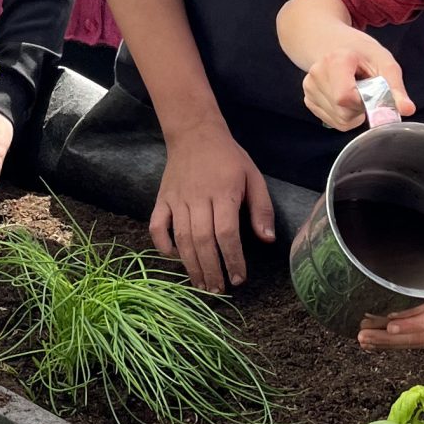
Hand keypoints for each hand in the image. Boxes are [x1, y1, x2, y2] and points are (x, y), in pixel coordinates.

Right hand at [152, 122, 275, 291]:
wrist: (194, 133)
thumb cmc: (228, 158)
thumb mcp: (254, 177)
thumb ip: (261, 208)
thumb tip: (267, 240)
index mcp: (224, 193)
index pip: (227, 234)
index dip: (233, 259)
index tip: (239, 278)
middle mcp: (198, 198)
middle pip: (203, 241)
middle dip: (211, 270)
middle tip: (219, 290)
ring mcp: (176, 200)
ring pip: (181, 238)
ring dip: (191, 265)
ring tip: (201, 285)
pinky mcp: (161, 199)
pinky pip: (156, 226)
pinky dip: (162, 244)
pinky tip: (174, 257)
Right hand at [301, 30, 415, 133]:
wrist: (332, 42)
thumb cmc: (360, 51)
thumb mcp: (384, 62)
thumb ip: (395, 87)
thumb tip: (407, 110)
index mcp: (335, 61)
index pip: (345, 98)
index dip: (364, 102)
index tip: (373, 91)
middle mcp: (317, 74)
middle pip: (343, 112)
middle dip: (362, 108)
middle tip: (367, 90)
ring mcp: (309, 88)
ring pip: (339, 120)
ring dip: (354, 113)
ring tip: (355, 91)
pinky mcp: (308, 99)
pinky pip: (333, 121)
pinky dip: (345, 115)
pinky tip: (346, 97)